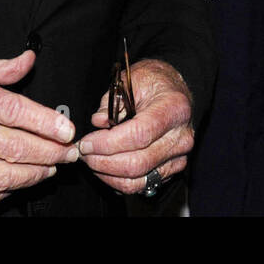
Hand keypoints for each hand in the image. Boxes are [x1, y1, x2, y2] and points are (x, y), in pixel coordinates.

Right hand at [0, 50, 78, 204]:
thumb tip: (30, 58)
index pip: (13, 111)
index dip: (46, 123)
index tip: (67, 129)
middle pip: (14, 146)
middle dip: (50, 152)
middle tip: (70, 151)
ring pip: (2, 175)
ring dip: (34, 174)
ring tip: (51, 167)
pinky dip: (7, 190)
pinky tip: (21, 180)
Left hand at [77, 59, 194, 193]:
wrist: (174, 90)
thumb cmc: (153, 82)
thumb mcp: (132, 79)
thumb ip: (113, 101)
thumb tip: (99, 121)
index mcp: (173, 108)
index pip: (139, 134)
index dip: (108, 143)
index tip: (87, 142)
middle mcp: (180, 136)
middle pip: (137, 162)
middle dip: (103, 161)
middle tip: (83, 153)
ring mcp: (178, 156)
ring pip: (138, 179)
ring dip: (107, 174)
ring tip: (91, 160)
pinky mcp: (172, 169)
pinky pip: (141, 185)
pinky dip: (118, 181)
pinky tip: (105, 167)